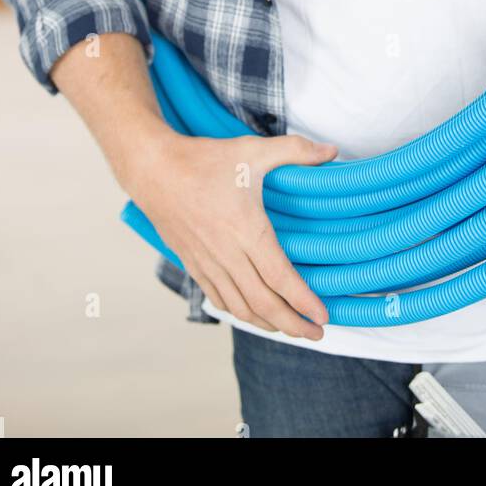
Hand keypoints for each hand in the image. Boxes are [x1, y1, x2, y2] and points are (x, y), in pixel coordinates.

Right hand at [127, 130, 337, 338]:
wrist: (153, 170)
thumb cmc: (203, 160)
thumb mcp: (253, 150)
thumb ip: (296, 150)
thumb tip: (332, 151)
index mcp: (246, 229)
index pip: (280, 277)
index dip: (303, 301)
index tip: (323, 316)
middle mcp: (227, 253)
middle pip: (263, 303)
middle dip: (292, 325)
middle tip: (316, 334)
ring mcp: (207, 262)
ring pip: (240, 307)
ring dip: (267, 324)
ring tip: (290, 329)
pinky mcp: (193, 264)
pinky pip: (219, 298)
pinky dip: (239, 312)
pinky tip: (253, 313)